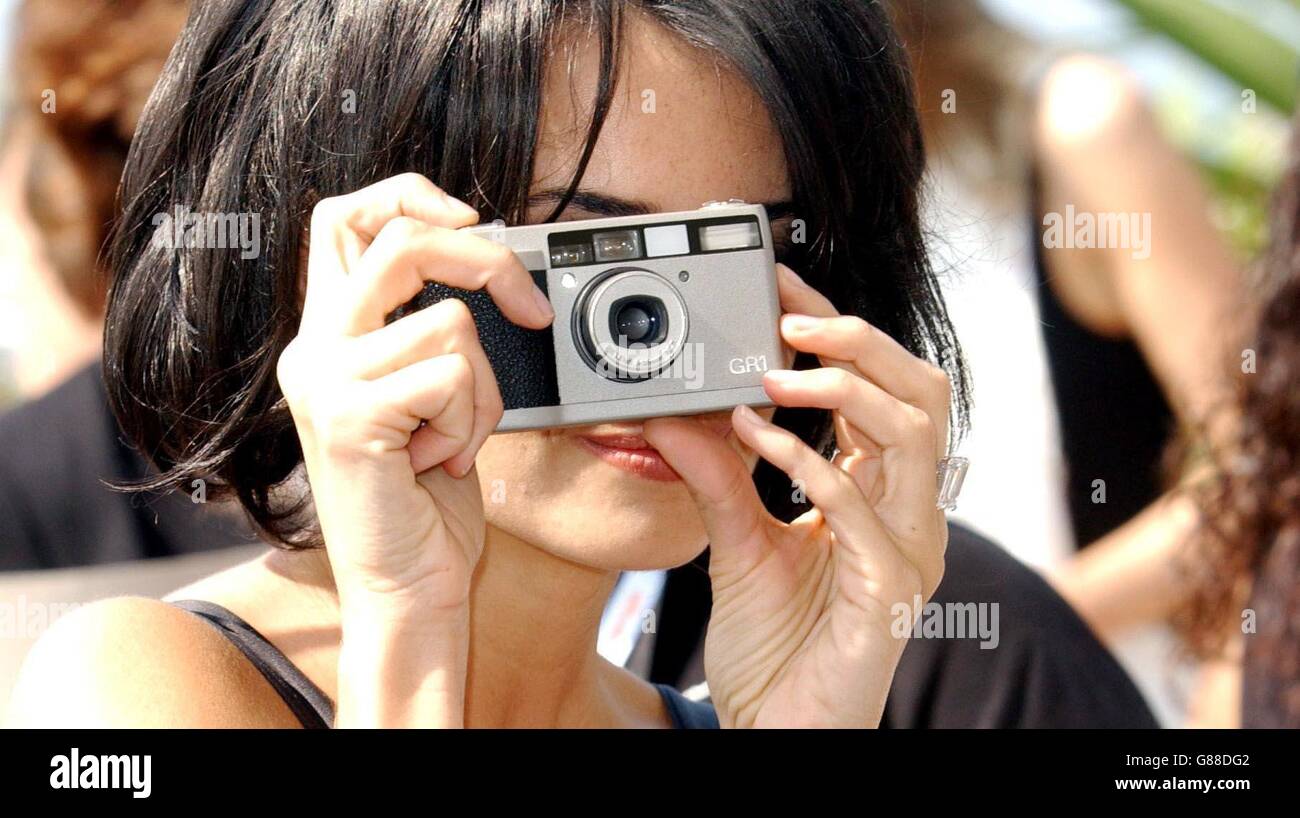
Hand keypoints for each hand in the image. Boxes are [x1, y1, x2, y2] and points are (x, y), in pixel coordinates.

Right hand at [276, 174, 552, 723]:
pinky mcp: (350, 415)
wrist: (408, 584)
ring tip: (454, 438)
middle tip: (528, 310)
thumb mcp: (431, 395)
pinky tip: (440, 461)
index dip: (408, 195)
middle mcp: (313, 350)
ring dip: (482, 388)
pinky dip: (473, 421)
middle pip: (398, 238)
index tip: (471, 219)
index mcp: (329, 337)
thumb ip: (433, 331)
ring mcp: (324, 380)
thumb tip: (485, 264)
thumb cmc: (425, 499)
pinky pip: (451, 376)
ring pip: (450, 323)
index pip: (342, 218)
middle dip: (485, 261)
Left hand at [644, 264, 948, 727]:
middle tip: (787, 319)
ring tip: (771, 372)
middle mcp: (908, 514)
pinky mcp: (890, 591)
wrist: (775, 727)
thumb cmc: (772, 644)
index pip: (881, 388)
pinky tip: (758, 438)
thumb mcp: (735, 539)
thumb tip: (676, 409)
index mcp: (881, 495)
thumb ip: (716, 473)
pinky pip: (861, 509)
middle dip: (857, 340)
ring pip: (911, 433)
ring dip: (839, 390)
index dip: (840, 332)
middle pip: (921, 391)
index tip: (782, 290)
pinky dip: (809, 462)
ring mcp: (909, 550)